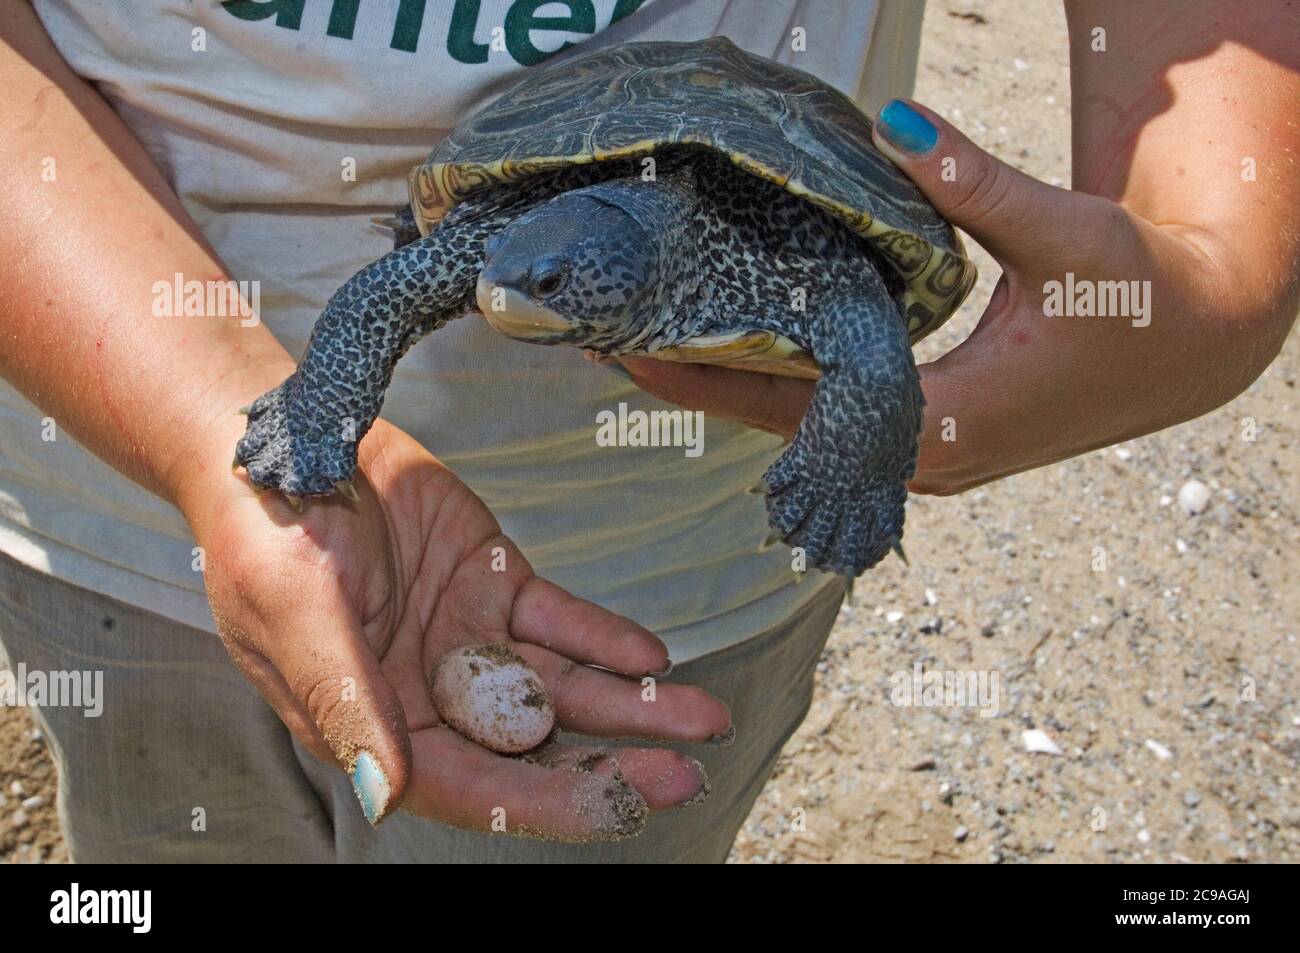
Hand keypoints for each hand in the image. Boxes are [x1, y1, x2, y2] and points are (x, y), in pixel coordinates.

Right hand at [180, 413, 728, 839]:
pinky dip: (605, 637)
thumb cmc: (266, 534)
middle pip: (534, 745)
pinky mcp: (496, 583)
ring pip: (562, 685)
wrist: (293, 439)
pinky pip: (561, 619)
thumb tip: (386, 794)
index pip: (475, 787)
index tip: (625, 806)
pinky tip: (652, 655)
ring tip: (703, 718)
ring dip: (631, 704)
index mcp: (378, 725)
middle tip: (685, 771)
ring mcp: (469, 638)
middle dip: (611, 763)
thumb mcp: (297, 614)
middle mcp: (432, 694)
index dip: (550, 801)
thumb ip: (346, 701)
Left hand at [614, 98, 1290, 494]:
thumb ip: (978, 187)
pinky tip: (744, 355)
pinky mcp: (944, 439)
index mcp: (951, 420)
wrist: (1200, 342)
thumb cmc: (1143, 294)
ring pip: (813, 432)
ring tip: (658, 351)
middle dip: (704, 385)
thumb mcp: (1065, 237)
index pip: (802, 409)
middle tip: (617, 345)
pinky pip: (842, 424)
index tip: (635, 352)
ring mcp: (936, 456)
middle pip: (789, 428)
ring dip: (740, 389)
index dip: (714, 378)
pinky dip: (789, 392)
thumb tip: (897, 125)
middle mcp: (932, 456)